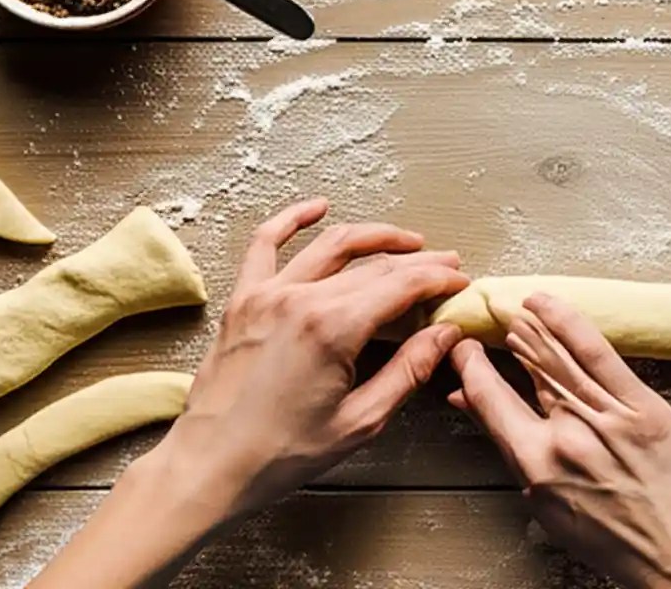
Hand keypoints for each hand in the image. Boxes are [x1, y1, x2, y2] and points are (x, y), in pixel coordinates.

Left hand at [161, 197, 469, 518]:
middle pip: (373, 265)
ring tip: (405, 239)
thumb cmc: (281, 452)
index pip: (401, 285)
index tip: (459, 281)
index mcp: (333, 329)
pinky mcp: (242, 300)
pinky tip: (317, 208)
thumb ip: (408, 371)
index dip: (438, 279)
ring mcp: (267, 294)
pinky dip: (292, 220)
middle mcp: (300, 300)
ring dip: (374, 236)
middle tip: (445, 264)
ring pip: (331, 247)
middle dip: (417, 262)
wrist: (212, 463)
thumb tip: (444, 336)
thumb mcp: (361, 419)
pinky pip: (266, 244)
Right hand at [448, 294, 670, 588]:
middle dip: (500, 336)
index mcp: (536, 467)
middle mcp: (566, 437)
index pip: (489, 400)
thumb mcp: (550, 507)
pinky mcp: (642, 407)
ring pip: (556, 356)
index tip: (463, 350)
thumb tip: (476, 412)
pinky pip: (597, 353)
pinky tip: (546, 304)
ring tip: (514, 307)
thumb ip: (515, 454)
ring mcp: (605, 418)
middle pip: (523, 371)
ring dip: (530, 325)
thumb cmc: (621, 544)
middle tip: (487, 313)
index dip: (470, 367)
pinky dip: (568, 323)